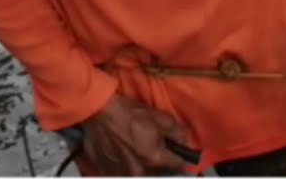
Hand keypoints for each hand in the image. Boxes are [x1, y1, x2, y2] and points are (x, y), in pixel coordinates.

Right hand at [79, 94, 193, 174]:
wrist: (100, 113)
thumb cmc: (131, 114)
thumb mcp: (162, 118)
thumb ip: (178, 133)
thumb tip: (186, 143)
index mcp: (154, 159)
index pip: (177, 166)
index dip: (181, 159)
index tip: (179, 155)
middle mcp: (138, 172)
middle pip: (157, 173)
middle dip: (160, 164)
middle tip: (155, 151)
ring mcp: (120, 174)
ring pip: (139, 175)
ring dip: (142, 167)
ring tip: (136, 152)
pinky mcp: (105, 172)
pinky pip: (121, 173)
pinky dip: (125, 167)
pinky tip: (123, 154)